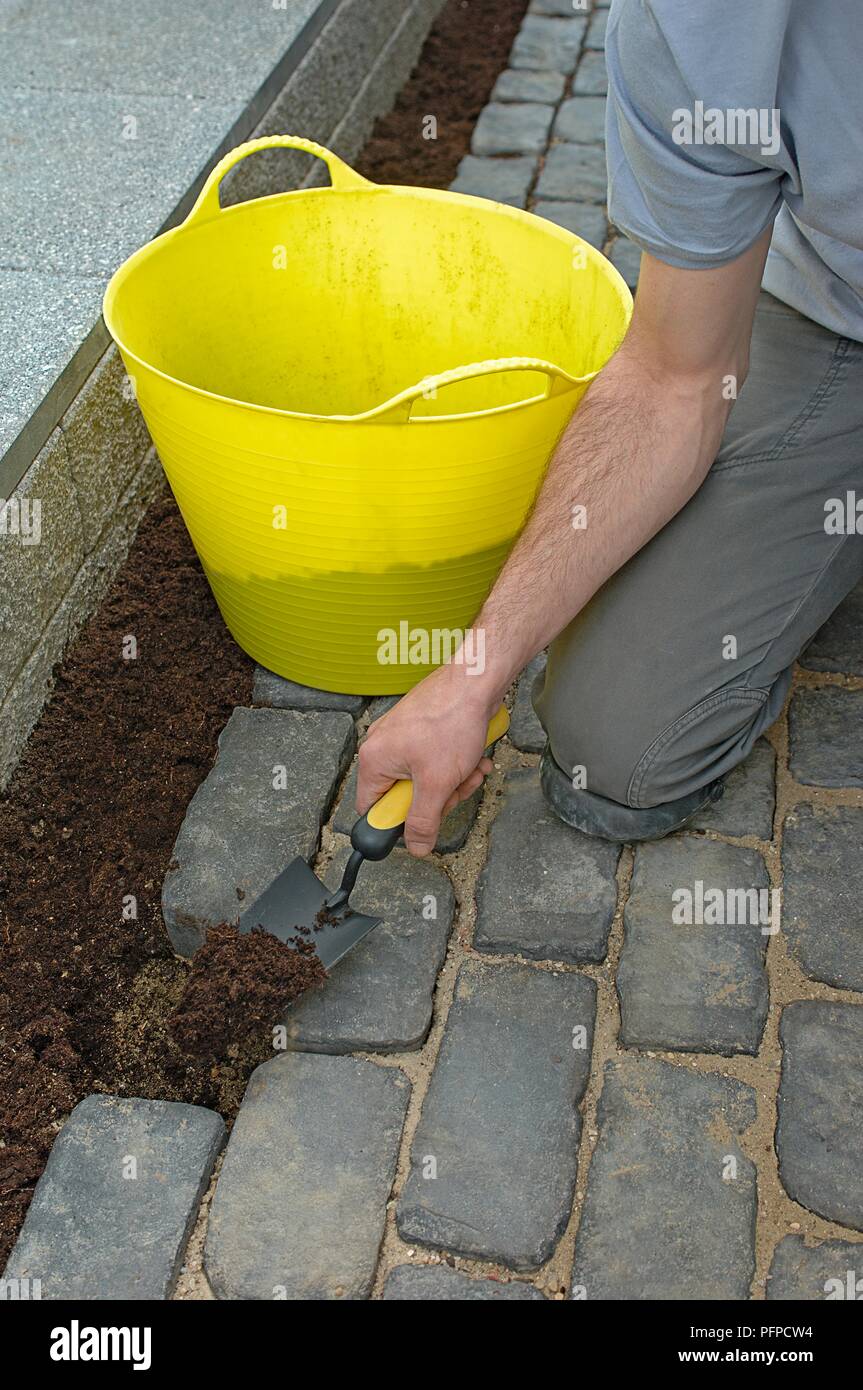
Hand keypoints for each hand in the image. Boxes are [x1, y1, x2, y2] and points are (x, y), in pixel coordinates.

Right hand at [356, 666, 497, 856]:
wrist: (475, 680)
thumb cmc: (451, 719)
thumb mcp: (437, 783)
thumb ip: (423, 821)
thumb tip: (416, 847)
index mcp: (374, 760)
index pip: (372, 809)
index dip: (397, 822)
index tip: (420, 824)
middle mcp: (382, 746)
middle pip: (405, 796)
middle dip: (439, 798)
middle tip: (455, 789)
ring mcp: (403, 736)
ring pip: (426, 779)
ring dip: (454, 780)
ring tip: (471, 767)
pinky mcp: (422, 729)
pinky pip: (436, 760)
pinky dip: (456, 763)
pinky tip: (473, 756)